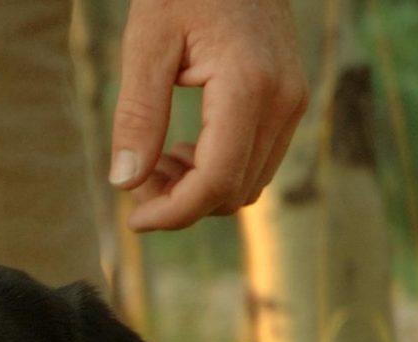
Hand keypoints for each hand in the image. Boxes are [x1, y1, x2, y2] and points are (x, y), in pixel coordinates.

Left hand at [112, 0, 308, 230]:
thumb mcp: (146, 45)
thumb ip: (138, 116)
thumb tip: (124, 183)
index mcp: (249, 87)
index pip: (216, 181)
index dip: (172, 213)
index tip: (132, 220)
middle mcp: (283, 100)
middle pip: (234, 191)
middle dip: (180, 203)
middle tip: (136, 180)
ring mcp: (293, 101)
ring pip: (249, 183)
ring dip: (198, 190)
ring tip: (154, 162)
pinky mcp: (290, 99)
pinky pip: (257, 159)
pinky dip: (217, 170)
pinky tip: (181, 150)